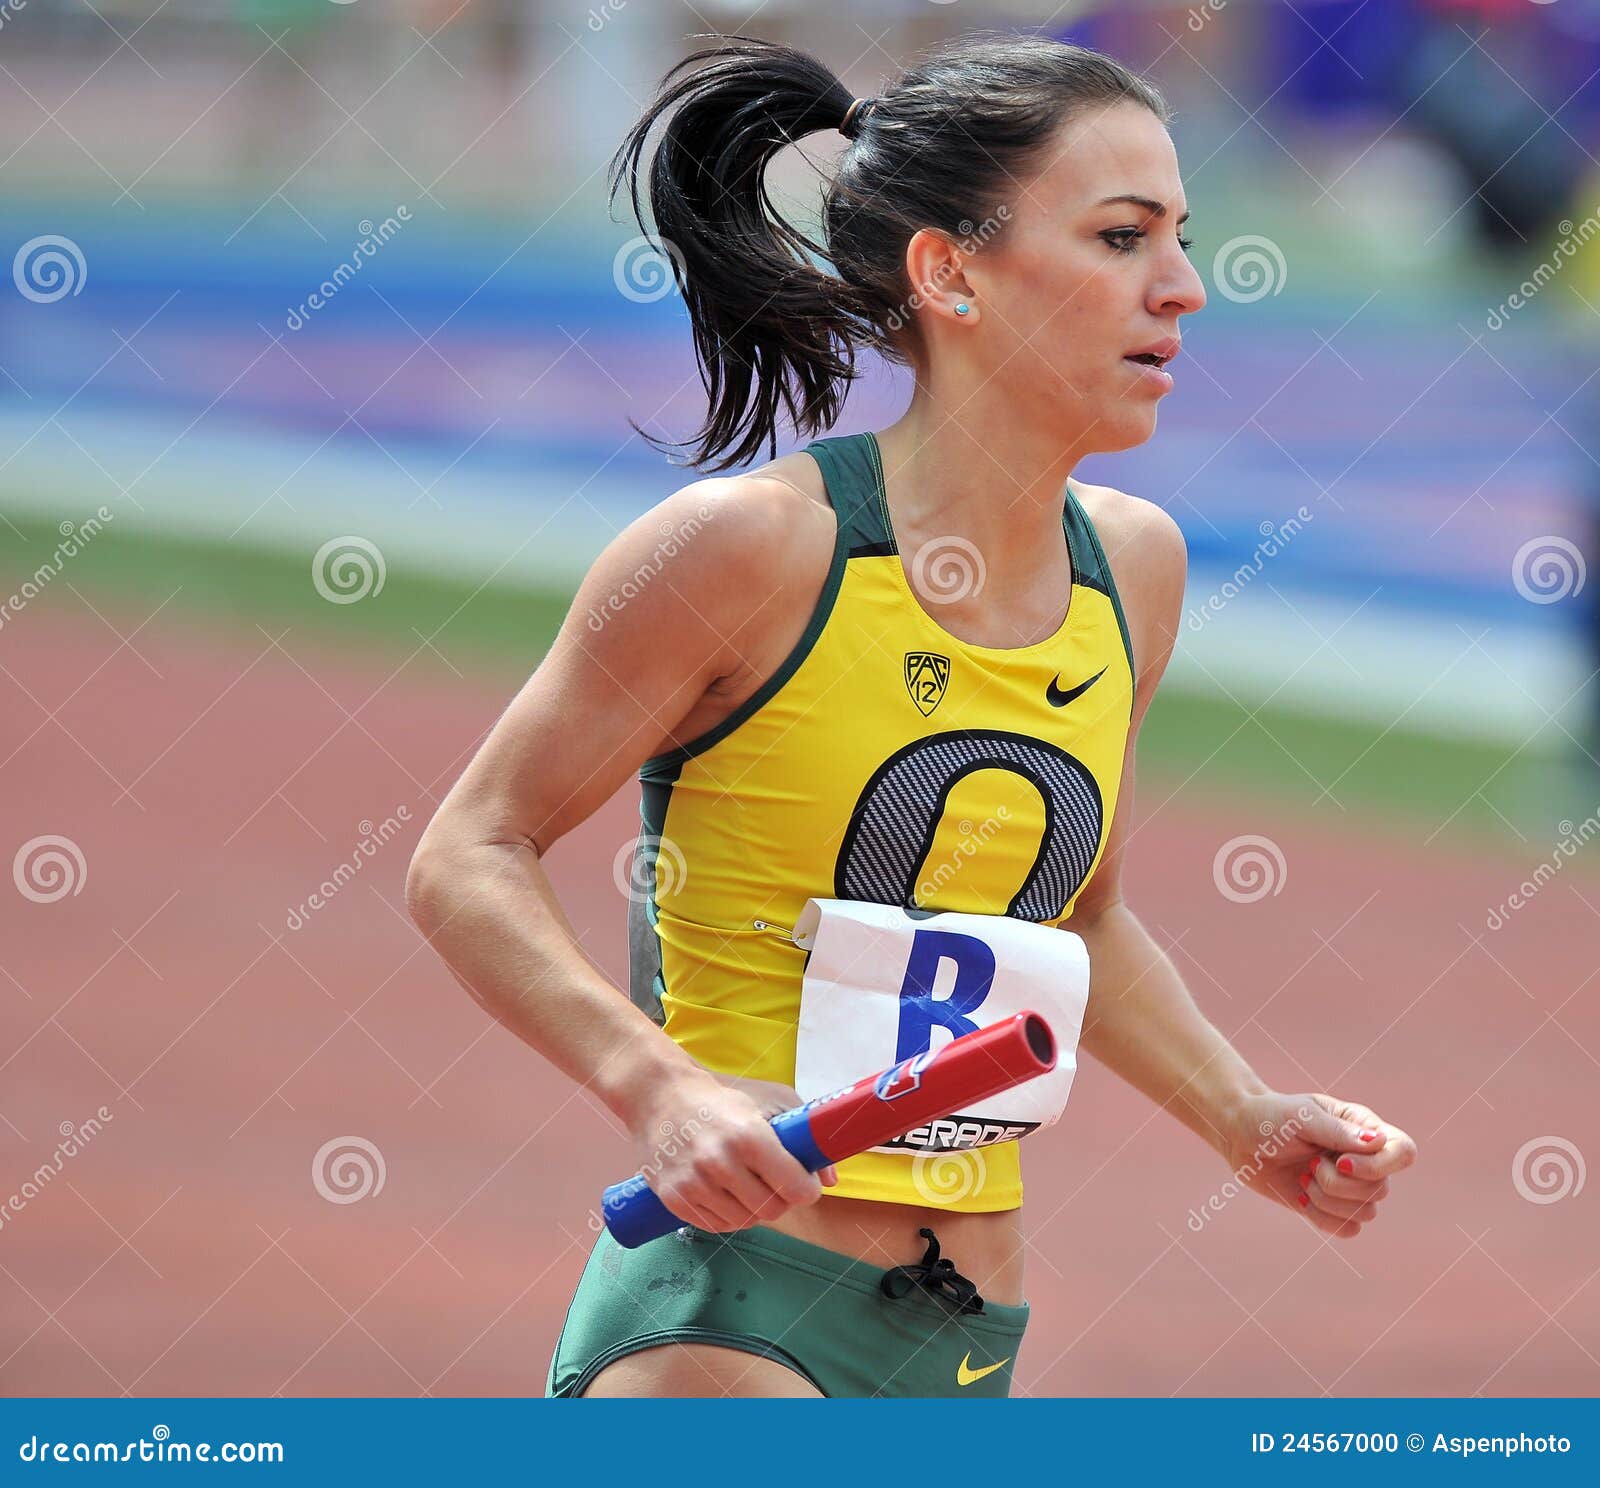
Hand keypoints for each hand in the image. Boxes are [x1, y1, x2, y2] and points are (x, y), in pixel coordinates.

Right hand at [626, 1068, 831, 1233]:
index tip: (805, 1185)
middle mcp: (721, 1163)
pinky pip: (716, 1226)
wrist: (660, 1096)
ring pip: (745, 1222)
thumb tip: (830, 1181)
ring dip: (754, 1210)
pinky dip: (728, 1216)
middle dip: (782, 1201)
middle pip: (772, 1210)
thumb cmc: (723, 1098)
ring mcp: (695, 1184)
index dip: (806, 1190)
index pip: (795, 1188)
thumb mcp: (772, 1100)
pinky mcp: (674, 1198)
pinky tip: (727, 1194)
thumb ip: (805, 1136)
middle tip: (776, 1185)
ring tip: (749, 1187)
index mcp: (750, 1137)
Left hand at [1222, 1091, 1417, 1238]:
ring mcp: (1350, 1185)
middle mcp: (1364, 1159)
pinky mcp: (1331, 1207)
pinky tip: (1302, 1197)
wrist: (1241, 1136)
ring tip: (1304, 1177)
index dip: (1380, 1166)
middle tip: (1310, 1164)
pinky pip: (1348, 1230)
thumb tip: (1377, 1143)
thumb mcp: (1301, 1116)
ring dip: (1328, 1199)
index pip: (1403, 1152)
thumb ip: (1337, 1131)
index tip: (1341, 1161)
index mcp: (1364, 1129)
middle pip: (1381, 1190)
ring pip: (1366, 1213)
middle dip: (1339, 1183)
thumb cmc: (1271, 1118)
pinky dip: (1323, 1218)